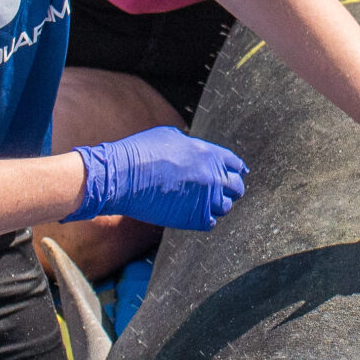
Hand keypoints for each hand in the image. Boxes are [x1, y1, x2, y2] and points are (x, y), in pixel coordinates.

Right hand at [70, 126, 246, 227]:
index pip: (235, 164)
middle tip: (220, 191)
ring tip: (202, 202)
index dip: (235, 170)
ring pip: (225, 207)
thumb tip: (196, 152)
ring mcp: (205, 199)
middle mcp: (213, 176)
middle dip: (230, 188)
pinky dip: (204, 219)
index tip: (236, 174)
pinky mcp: (194, 218)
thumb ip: (192, 147)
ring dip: (217, 205)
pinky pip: (210, 222)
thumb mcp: (171, 137)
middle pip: (236, 187)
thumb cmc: (140, 152)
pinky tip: (193, 213)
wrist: (123, 176)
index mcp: (210, 153)